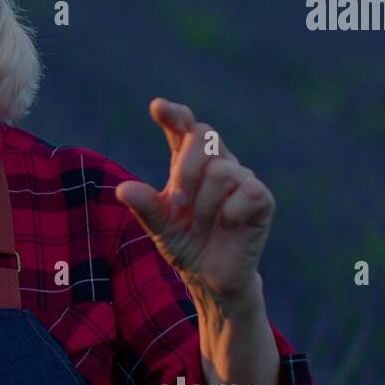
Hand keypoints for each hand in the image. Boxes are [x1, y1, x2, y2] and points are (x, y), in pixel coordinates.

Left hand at [115, 98, 274, 304]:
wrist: (211, 276)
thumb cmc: (185, 244)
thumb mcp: (159, 227)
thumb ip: (145, 207)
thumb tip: (123, 190)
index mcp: (187, 163)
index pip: (182, 127)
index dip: (173, 114)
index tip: (159, 108)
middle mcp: (216, 163)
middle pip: (203, 135)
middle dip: (186, 170)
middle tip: (178, 202)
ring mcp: (241, 178)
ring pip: (221, 170)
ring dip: (204, 204)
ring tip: (202, 225)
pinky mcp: (261, 199)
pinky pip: (249, 190)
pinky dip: (231, 212)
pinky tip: (227, 225)